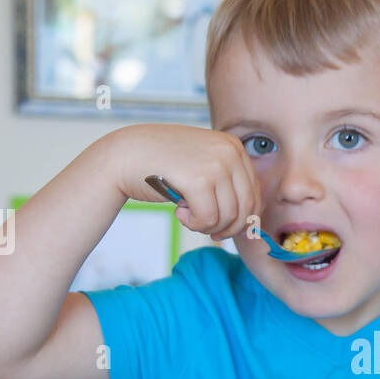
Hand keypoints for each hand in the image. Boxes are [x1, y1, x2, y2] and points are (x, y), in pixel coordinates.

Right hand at [109, 123, 261, 242]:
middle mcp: (230, 151)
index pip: (254, 194)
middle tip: (208, 231)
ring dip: (208, 227)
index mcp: (234, 147)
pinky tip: (178, 214)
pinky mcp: (199, 179)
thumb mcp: (202, 167)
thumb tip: (252, 226)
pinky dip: (195, 225)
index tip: (222, 227)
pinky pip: (209, 219)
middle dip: (229, 228)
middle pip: (246, 208)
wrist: (124, 155)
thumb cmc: (162, 166)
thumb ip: (226, 187)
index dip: (242, 219)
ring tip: (188, 217)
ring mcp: (216, 164)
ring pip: (229, 216)